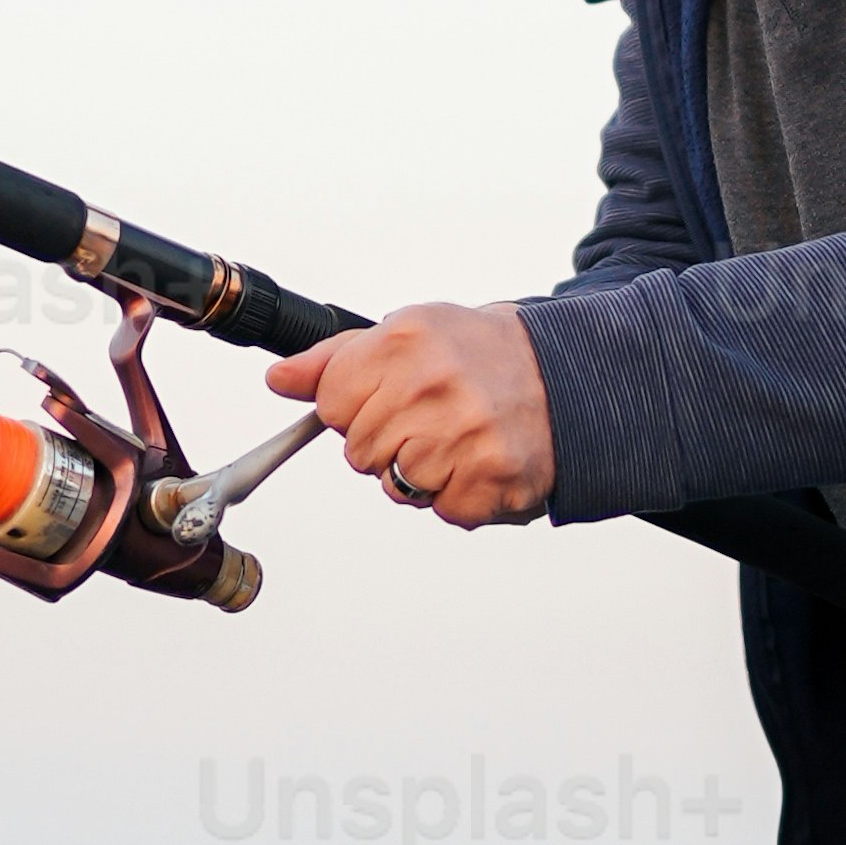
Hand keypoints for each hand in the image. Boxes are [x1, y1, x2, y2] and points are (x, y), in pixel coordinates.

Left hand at [270, 302, 554, 526]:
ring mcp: (464, 435)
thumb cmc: (479, 356)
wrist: (565, 375)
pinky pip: (442, 511)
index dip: (355, 408)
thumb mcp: (407, 334)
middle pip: (358, 451)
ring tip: (457, 440)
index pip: (331, 404)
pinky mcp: (491, 478)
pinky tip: (479, 462)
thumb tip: (280, 379)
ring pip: (396, 486)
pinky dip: (458, 496)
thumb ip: (336, 359)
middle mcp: (433, 386)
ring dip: (422, 474)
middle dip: (388, 442)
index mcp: (405, 342)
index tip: (390, 397)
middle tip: (431, 418)